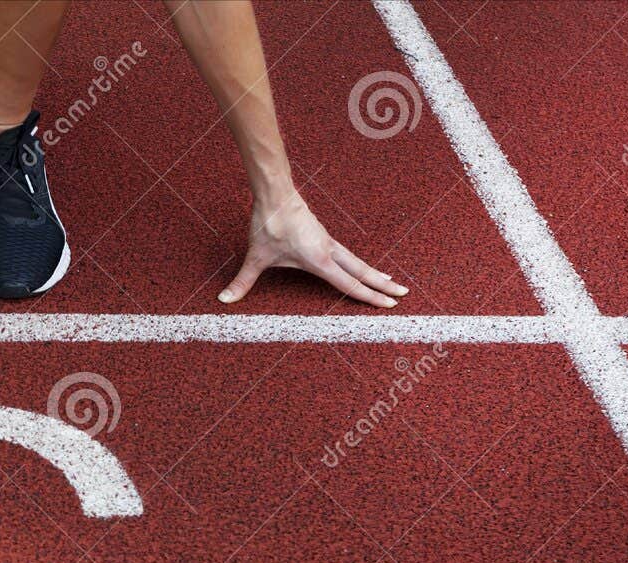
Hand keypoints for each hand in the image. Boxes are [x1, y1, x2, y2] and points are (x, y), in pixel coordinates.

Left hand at [218, 194, 406, 307]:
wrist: (275, 193)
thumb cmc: (268, 224)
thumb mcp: (255, 257)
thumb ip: (242, 281)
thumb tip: (224, 299)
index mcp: (319, 260)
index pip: (349, 283)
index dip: (368, 296)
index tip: (388, 304)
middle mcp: (329, 251)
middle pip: (362, 272)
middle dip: (382, 285)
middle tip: (403, 295)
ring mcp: (328, 242)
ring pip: (357, 261)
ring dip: (374, 273)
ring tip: (390, 283)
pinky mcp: (323, 235)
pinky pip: (347, 254)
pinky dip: (359, 263)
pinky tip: (361, 267)